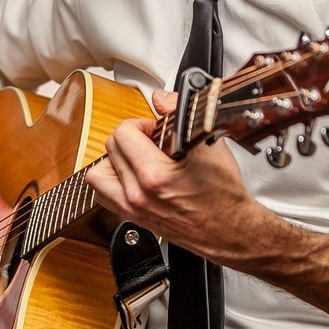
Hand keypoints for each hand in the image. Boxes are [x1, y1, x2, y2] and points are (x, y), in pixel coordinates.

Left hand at [84, 89, 264, 261]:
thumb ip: (180, 115)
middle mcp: (138, 196)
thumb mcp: (207, 146)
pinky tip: (130, 174)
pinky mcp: (133, 218)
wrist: (230, 230)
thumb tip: (160, 98)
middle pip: (110, 148)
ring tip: (134, 156)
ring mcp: (133, 209)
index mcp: (154, 176)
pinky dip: (111, 181)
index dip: (141, 124)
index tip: (155, 129)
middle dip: (130, 136)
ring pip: (97, 175)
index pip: (123, 133)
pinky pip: (103, 196)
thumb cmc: (223, 194)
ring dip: (112, 159)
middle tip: (150, 140)